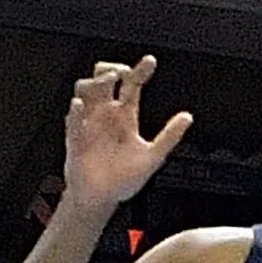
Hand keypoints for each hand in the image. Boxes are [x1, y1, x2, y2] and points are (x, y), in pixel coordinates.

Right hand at [62, 57, 192, 211]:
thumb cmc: (124, 179)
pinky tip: (79, 104)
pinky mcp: (76, 142)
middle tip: (122, 70)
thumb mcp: (153, 157)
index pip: (132, 86)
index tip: (150, 61)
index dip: (140, 71)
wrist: (102, 201)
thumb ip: (170, 136)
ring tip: (108, 80)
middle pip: (104, 81)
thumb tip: (188, 117)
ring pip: (85, 94)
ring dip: (95, 84)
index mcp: (125, 116)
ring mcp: (89, 126)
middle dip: (112, 70)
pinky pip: (72, 123)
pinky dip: (75, 113)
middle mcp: (106, 116)